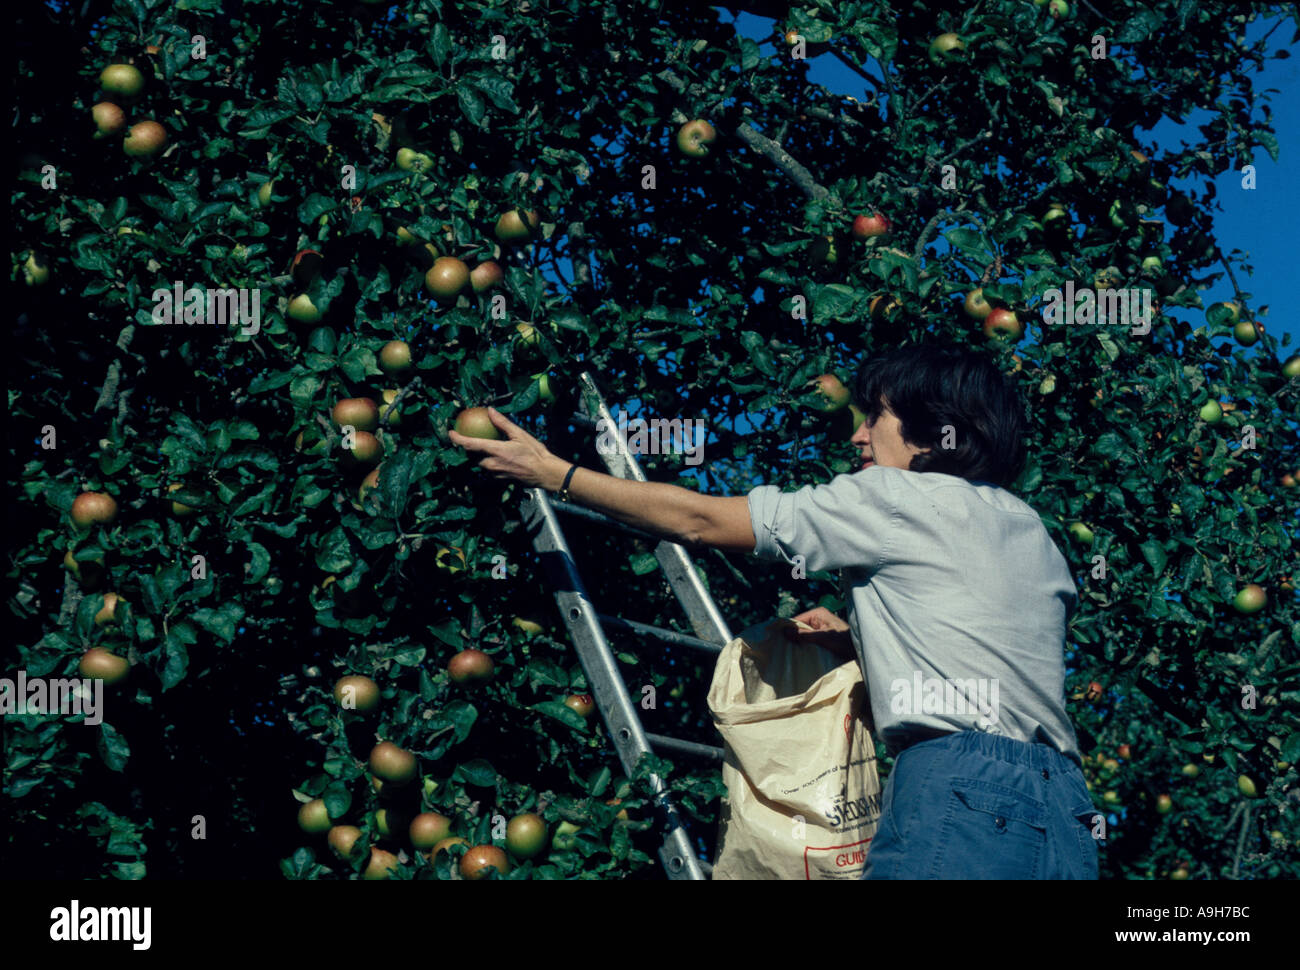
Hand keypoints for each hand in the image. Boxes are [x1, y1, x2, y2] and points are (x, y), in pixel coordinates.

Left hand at [448, 407, 568, 490]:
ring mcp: (495, 474)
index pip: (469, 444)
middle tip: (470, 437)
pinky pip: (489, 470)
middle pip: (472, 456)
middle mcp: (492, 464)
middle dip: (469, 448)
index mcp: (495, 450)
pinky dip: (489, 462)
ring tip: (486, 446)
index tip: (451, 433)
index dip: (457, 439)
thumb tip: (490, 411)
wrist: (545, 473)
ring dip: (480, 455)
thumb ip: (502, 423)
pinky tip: (497, 457)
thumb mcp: (519, 434)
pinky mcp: (499, 480)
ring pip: (480, 463)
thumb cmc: (535, 453)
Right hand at [784, 607, 853, 656]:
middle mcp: (818, 618)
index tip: (779, 639)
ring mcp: (821, 627)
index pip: (797, 619)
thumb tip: (785, 631)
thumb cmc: (844, 641)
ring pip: (804, 634)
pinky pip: (810, 639)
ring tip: (791, 651)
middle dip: (794, 636)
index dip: (789, 629)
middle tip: (784, 647)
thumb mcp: (822, 638)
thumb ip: (804, 635)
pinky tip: (802, 652)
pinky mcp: (823, 636)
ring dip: (800, 642)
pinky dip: (806, 645)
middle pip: (800, 627)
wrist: (859, 651)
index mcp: (818, 613)